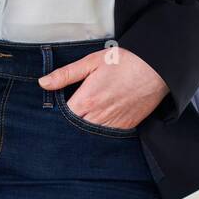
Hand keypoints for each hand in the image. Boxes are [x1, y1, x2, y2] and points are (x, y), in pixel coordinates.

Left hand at [38, 45, 169, 127]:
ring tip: (82, 120)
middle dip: (68, 125)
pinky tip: (98, 123)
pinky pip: (108, 136)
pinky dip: (100, 132)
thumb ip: (65, 74)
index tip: (53, 110)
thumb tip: (43, 83)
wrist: (154, 69)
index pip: (62, 117)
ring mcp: (113, 125)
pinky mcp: (126, 128)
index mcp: (86, 100)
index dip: (56, 115)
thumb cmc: (123, 62)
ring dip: (84, 130)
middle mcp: (98, 117)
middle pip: (74, 130)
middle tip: (67, 117)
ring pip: (90, 136)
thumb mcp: (91, 62)